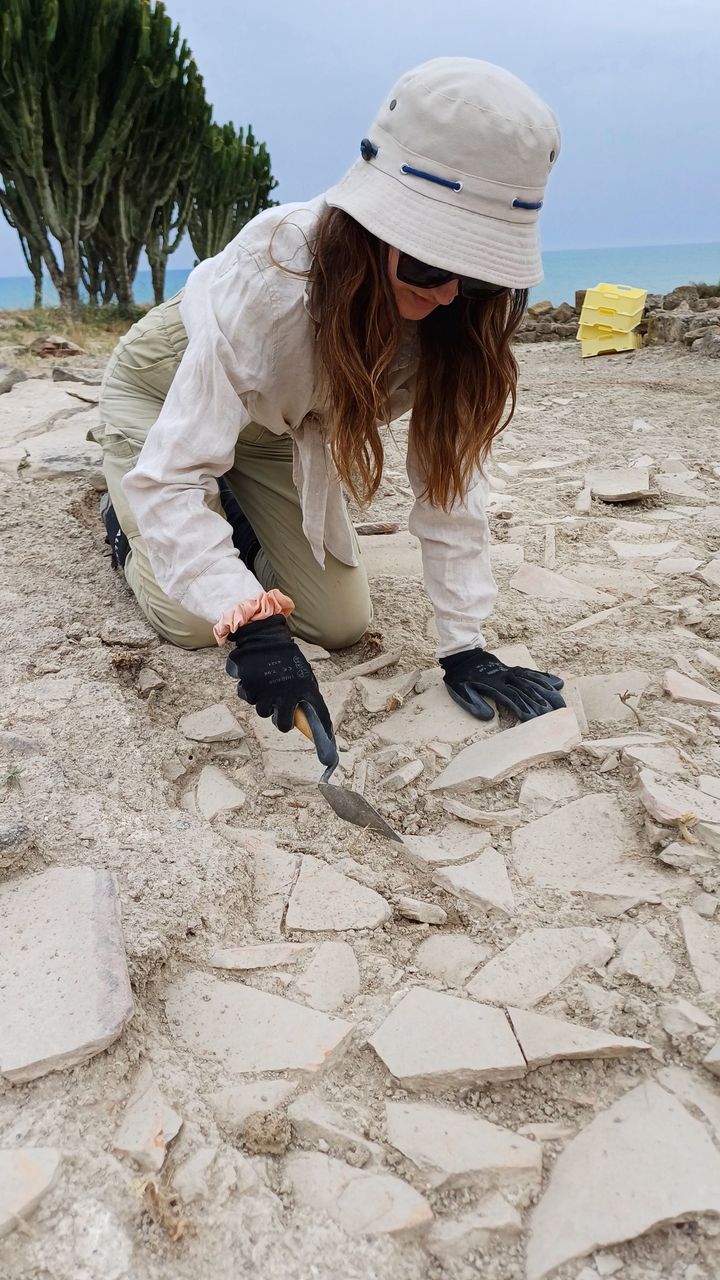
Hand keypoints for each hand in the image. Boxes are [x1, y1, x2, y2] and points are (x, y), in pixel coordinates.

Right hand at [226, 616, 337, 767]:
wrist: (265, 636)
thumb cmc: (287, 660)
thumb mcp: (304, 677)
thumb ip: (308, 700)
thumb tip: (318, 725)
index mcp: (304, 689)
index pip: (318, 718)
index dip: (322, 740)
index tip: (328, 760)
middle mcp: (286, 693)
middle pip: (280, 725)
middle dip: (278, 718)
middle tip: (278, 705)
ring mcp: (266, 690)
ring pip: (261, 710)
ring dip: (263, 700)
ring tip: (267, 682)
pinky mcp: (248, 684)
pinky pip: (247, 696)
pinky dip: (249, 689)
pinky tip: (254, 676)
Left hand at [440, 648, 564, 722]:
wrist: (460, 654)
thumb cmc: (459, 677)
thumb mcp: (460, 691)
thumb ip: (474, 704)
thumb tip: (488, 718)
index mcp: (493, 686)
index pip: (513, 700)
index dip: (526, 710)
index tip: (538, 721)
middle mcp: (506, 678)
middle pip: (528, 692)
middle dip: (543, 705)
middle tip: (559, 716)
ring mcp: (510, 672)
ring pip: (533, 682)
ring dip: (549, 693)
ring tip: (562, 704)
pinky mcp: (512, 668)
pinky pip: (531, 673)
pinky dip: (544, 678)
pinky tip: (557, 683)